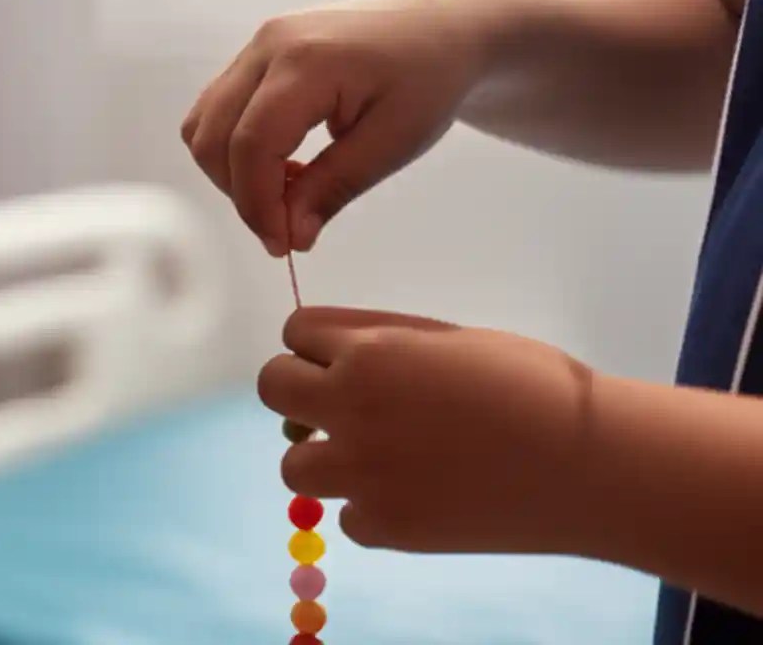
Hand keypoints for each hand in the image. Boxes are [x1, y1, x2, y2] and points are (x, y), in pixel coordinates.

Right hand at [180, 0, 489, 255]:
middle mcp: (269, 45)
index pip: (251, 145)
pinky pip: (219, 111)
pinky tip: (283, 165)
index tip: (282, 246)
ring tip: (289, 191)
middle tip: (286, 227)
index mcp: (307, 61)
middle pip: (213, 137)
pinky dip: (236, 149)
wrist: (443, 31)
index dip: (257, 205)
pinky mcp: (257, 55)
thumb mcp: (392, 144)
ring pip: (203, 125)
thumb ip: (332, 189)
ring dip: (232, 172)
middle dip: (240, 194)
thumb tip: (289, 236)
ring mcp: (258, 45)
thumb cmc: (430, 81)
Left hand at [258, 307, 595, 554]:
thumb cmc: (532, 384)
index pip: (294, 334)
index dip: (318, 344)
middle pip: (272, 388)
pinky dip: (371, 508)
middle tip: (342, 405)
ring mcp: (362, 475)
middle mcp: (350, 410)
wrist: (589, 462)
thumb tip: (331, 350)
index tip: (344, 358)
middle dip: (301, 391)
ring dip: (324, 456)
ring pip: (292, 465)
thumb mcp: (449, 339)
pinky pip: (346, 517)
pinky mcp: (385, 528)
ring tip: (372, 456)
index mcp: (368, 353)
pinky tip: (415, 494)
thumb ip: (381, 341)